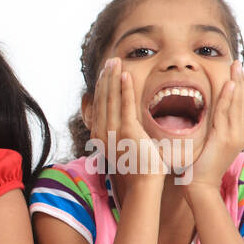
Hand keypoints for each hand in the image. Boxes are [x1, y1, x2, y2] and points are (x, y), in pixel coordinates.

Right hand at [90, 57, 165, 178]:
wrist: (143, 182)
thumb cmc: (138, 168)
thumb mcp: (124, 148)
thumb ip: (121, 134)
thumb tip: (124, 125)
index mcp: (99, 137)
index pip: (100, 106)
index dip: (103, 87)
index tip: (106, 73)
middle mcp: (102, 133)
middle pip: (103, 99)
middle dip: (106, 78)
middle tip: (110, 61)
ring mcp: (113, 131)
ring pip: (111, 99)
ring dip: (113, 78)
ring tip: (115, 62)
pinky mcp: (127, 130)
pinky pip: (125, 104)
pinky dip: (125, 89)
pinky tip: (125, 75)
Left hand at [186, 61, 243, 191]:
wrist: (199, 187)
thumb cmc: (196, 170)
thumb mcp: (205, 147)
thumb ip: (208, 135)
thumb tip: (201, 125)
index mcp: (234, 135)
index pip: (238, 107)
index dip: (238, 90)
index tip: (236, 74)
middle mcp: (238, 134)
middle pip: (242, 102)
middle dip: (241, 82)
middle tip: (238, 64)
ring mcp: (234, 136)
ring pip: (237, 105)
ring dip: (237, 84)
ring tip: (236, 68)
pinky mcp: (225, 139)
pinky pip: (226, 114)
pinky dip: (229, 98)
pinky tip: (230, 84)